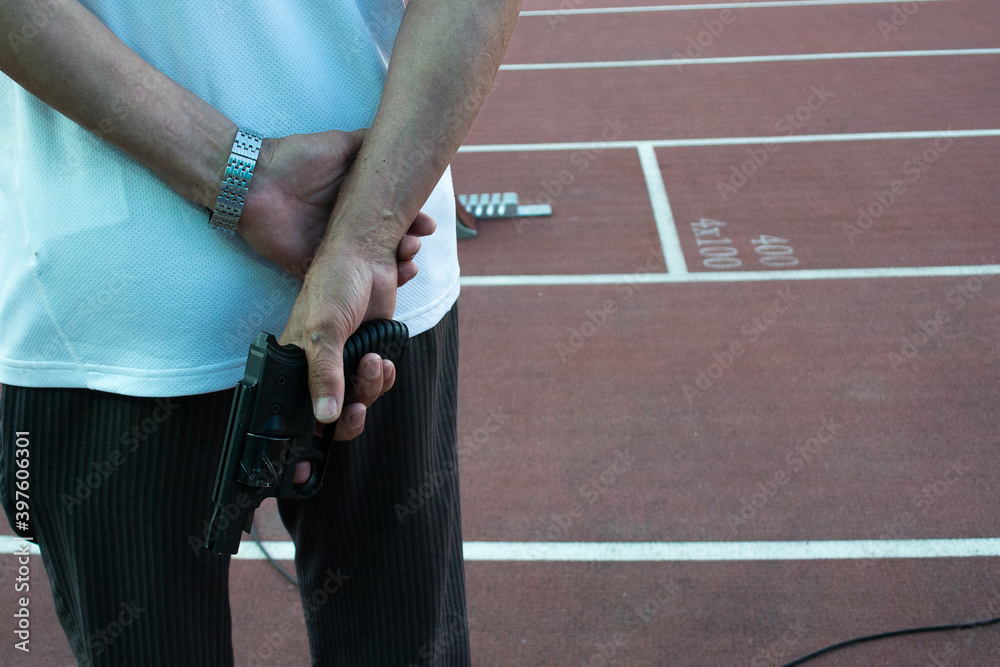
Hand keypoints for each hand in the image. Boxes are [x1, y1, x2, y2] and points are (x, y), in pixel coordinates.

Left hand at [237, 129, 434, 283]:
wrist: (255, 181)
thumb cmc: (296, 158)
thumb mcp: (341, 145)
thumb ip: (370, 145)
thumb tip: (401, 140)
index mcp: (358, 205)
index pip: (393, 218)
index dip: (413, 223)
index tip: (427, 225)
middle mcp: (349, 229)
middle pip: (387, 245)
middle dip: (408, 247)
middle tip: (414, 245)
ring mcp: (333, 251)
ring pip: (371, 268)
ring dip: (394, 269)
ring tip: (406, 265)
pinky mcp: (313, 268)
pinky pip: (342, 285)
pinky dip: (364, 289)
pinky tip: (382, 284)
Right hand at [280, 215, 411, 482]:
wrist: (369, 256)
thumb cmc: (334, 285)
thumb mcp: (323, 331)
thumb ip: (324, 376)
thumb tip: (326, 417)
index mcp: (292, 364)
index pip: (290, 416)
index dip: (296, 447)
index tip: (301, 474)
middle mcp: (314, 368)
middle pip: (329, 418)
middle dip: (348, 417)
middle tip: (357, 411)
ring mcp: (342, 363)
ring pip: (357, 400)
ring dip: (370, 388)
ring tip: (374, 361)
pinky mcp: (366, 352)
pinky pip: (376, 382)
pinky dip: (383, 376)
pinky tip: (384, 358)